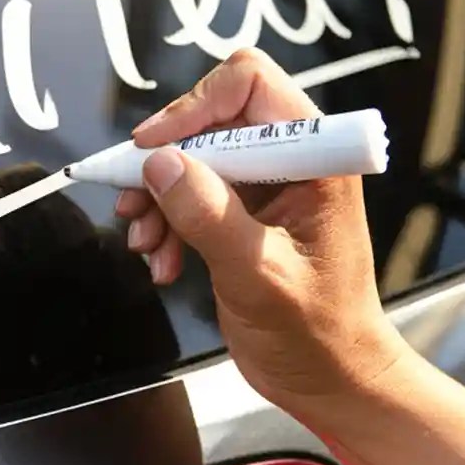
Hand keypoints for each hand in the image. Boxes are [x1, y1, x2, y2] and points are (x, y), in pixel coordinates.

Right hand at [115, 48, 410, 420]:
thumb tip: (158, 164)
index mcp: (315, 156)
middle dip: (165, 163)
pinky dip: (165, 223)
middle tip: (134, 204)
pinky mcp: (240, 211)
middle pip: (208, 119)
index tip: (153, 149)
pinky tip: (163, 261)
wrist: (330, 380)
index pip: (249, 83)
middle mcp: (290, 158)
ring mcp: (264, 185)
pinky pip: (188, 192)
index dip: (194, 105)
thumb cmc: (318, 333)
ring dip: (157, 198)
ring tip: (146, 245)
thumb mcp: (258, 275)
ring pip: (190, 156)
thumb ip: (209, 215)